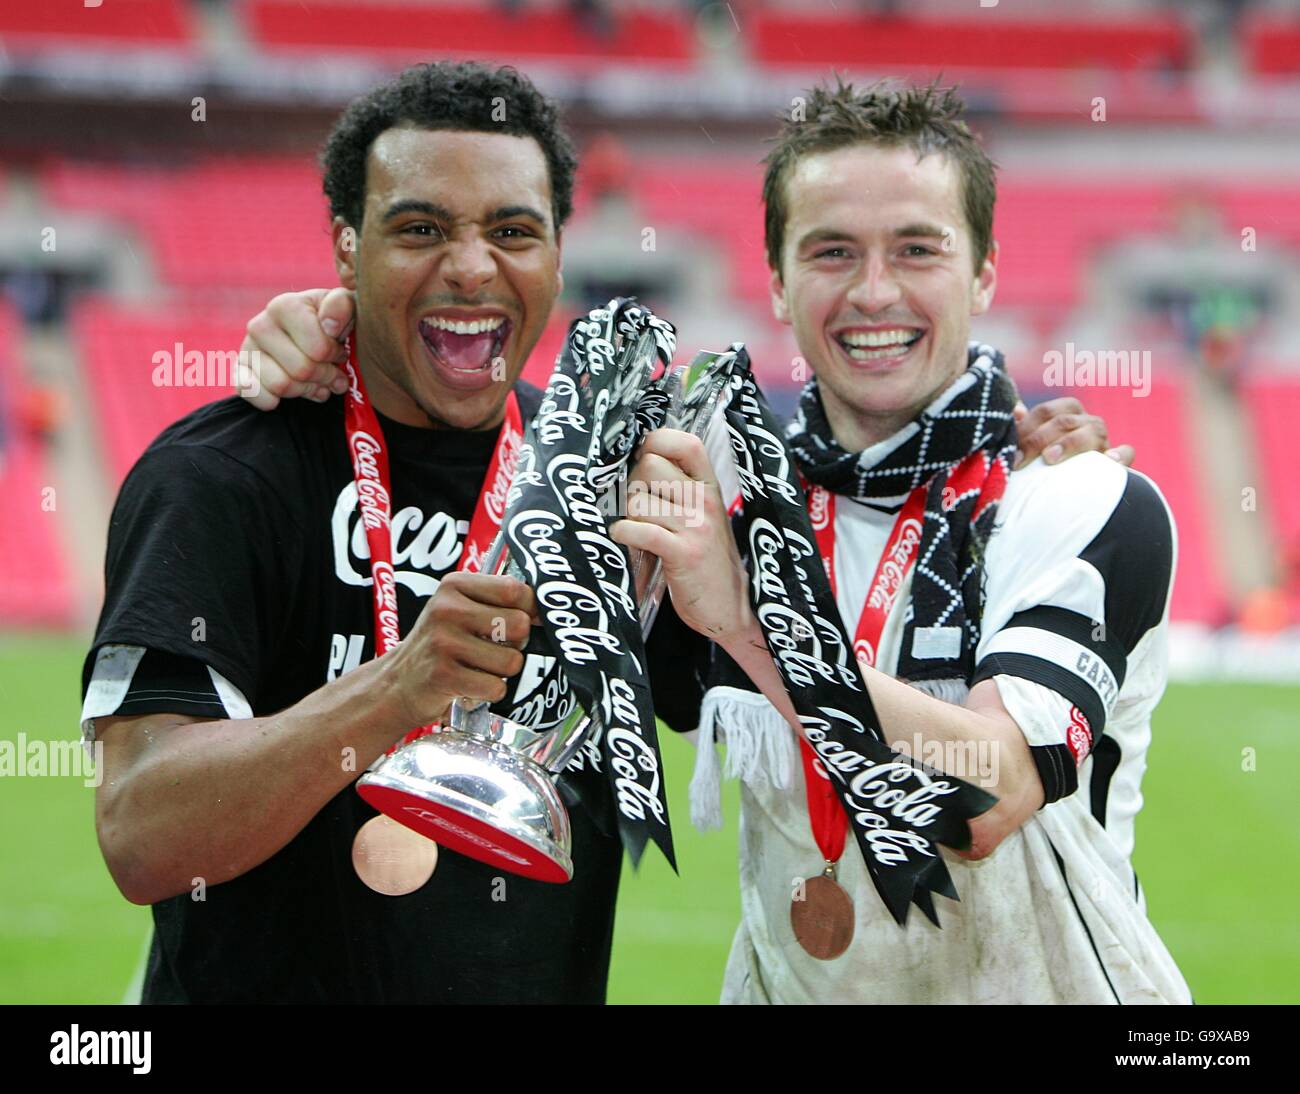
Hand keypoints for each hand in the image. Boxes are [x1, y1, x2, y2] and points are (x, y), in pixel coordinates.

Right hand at [237, 288, 355, 408]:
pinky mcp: (239, 371)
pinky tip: (292, 391)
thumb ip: (342, 305)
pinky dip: (274, 399)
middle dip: (324, 377)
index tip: (339, 350)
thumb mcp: (345, 307)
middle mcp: (260, 325)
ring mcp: (247, 349)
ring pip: (281, 386)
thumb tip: (330, 325)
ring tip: (316, 381)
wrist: (310, 335)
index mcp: (285, 306)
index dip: (336, 356)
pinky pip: (252, 394)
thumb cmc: (331, 323)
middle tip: (333, 373)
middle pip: (301, 371)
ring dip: (306, 390)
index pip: (318, 349)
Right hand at [380, 572, 538, 728]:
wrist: (397, 682)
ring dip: (502, 671)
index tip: (523, 620)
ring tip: (478, 668)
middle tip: (493, 649)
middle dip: (515, 644)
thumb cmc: (440, 644)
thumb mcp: (460, 608)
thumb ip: (499, 602)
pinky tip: (469, 684)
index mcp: (454, 585)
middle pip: (519, 626)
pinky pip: (497, 687)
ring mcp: (443, 643)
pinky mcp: (443, 676)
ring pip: (512, 661)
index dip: (529, 610)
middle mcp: (446, 609)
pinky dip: (489, 692)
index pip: (516, 590)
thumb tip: (546, 611)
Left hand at [609, 429, 750, 642]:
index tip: (645, 463)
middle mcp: (705, 500)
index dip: (656, 444)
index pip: (685, 442)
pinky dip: (623, 534)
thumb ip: (678, 489)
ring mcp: (696, 526)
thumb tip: (636, 463)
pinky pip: (638, 530)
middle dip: (634, 486)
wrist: (730, 607)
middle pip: (649, 466)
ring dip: (628, 516)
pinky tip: (627, 540)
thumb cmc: (706, 560)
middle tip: (639, 509)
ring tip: (637, 531)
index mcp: (709, 486)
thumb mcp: (702, 515)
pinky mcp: (684, 554)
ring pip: (638, 500)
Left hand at [1013, 398, 1134, 468]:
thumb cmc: (1044, 466)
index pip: (1045, 411)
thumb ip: (1021, 427)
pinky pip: (1127, 452)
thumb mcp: (1030, 446)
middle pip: (1063, 421)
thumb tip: (1015, 410)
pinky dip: (1121, 454)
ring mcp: (1103, 440)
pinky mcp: (1119, 461)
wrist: (1072, 493)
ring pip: (1092, 430)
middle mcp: (1086, 422)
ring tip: (1049, 458)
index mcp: (1065, 413)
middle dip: (1038, 440)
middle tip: (1020, 461)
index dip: (1025, 428)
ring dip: (1069, 443)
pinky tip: (1109, 460)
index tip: (1010, 451)